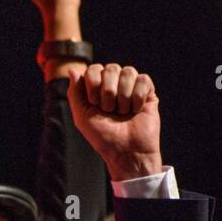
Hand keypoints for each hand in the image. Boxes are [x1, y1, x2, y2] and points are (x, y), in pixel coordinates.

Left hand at [67, 63, 162, 180]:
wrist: (126, 152)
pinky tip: (136, 110)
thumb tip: (73, 69)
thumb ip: (74, 93)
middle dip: (108, 92)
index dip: (94, 86)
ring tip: (123, 113)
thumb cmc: (103, 137)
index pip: (94, 69)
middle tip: (110, 111)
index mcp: (98, 87)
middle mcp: (115, 83)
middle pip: (111, 68)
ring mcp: (132, 86)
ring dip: (123, 97)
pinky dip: (137, 98)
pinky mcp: (148, 92)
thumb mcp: (82, 117)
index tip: (95, 105)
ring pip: (128, 71)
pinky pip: (143, 80)